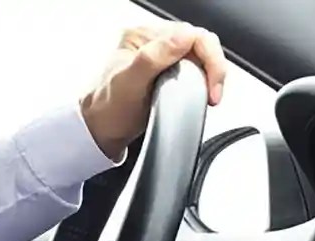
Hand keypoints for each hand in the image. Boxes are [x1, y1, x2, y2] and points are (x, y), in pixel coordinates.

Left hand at [81, 23, 228, 159]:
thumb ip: (154, 58)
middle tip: (213, 94)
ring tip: (208, 96)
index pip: (191, 34)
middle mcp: (154, 42)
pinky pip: (198, 69)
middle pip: (201, 44)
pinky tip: (202, 95)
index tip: (211, 85)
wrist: (100, 130)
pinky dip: (205, 81)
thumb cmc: (107, 108)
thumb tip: (184, 37)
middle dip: (213, 68)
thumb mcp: (129, 83)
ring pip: (202, 57)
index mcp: (143, 36)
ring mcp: (163, 56)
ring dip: (211, 75)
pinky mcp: (169, 71)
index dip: (209, 58)